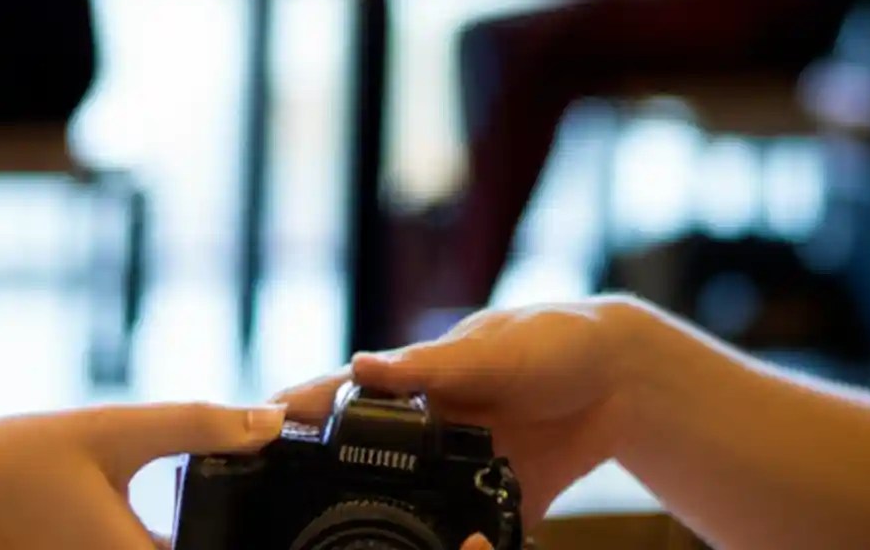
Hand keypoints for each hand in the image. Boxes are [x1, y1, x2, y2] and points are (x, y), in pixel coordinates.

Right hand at [0, 402, 286, 549]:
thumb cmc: (18, 459)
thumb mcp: (117, 431)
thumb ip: (200, 426)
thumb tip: (273, 423)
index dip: (257, 538)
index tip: (288, 523)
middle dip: (229, 529)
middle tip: (252, 487)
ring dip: (199, 530)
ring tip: (223, 498)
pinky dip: (167, 536)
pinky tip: (176, 512)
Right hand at [277, 297, 644, 524]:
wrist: (623, 381)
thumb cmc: (550, 341)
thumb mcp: (492, 349)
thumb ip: (432, 366)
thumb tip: (361, 365)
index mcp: (412, 386)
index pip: (336, 403)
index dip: (290, 421)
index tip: (246, 440)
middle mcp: (423, 434)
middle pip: (353, 465)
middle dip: (314, 487)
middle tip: (278, 513)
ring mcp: (454, 475)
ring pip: (404, 511)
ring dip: (385, 529)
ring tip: (340, 547)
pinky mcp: (496, 508)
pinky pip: (469, 543)